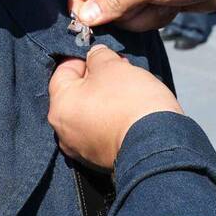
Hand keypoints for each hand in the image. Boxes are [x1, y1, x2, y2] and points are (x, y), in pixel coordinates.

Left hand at [48, 45, 182, 169]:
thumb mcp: (112, 66)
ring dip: (105, 100)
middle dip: (97, 79)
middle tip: (120, 71)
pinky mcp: (99, 159)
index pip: (64, 71)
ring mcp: (81, 149)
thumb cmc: (130, 101)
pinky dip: (111, 120)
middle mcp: (63, 131)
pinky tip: (129, 112)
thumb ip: (98, 56)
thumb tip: (94, 56)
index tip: (104, 56)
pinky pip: (100, 131)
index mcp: (59, 106)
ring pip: (89, 114)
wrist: (156, 144)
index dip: (85, 58)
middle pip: (76, 94)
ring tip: (129, 92)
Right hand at [68, 0, 215, 31]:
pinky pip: (141, 18)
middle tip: (148, 1)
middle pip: (103, 3)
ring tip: (164, 1)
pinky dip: (156, 16)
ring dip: (144, 15)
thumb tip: (82, 17)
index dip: (81, 4)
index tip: (85, 26)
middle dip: (126, 10)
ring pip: (123, 15)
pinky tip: (172, 6)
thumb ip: (113, 0)